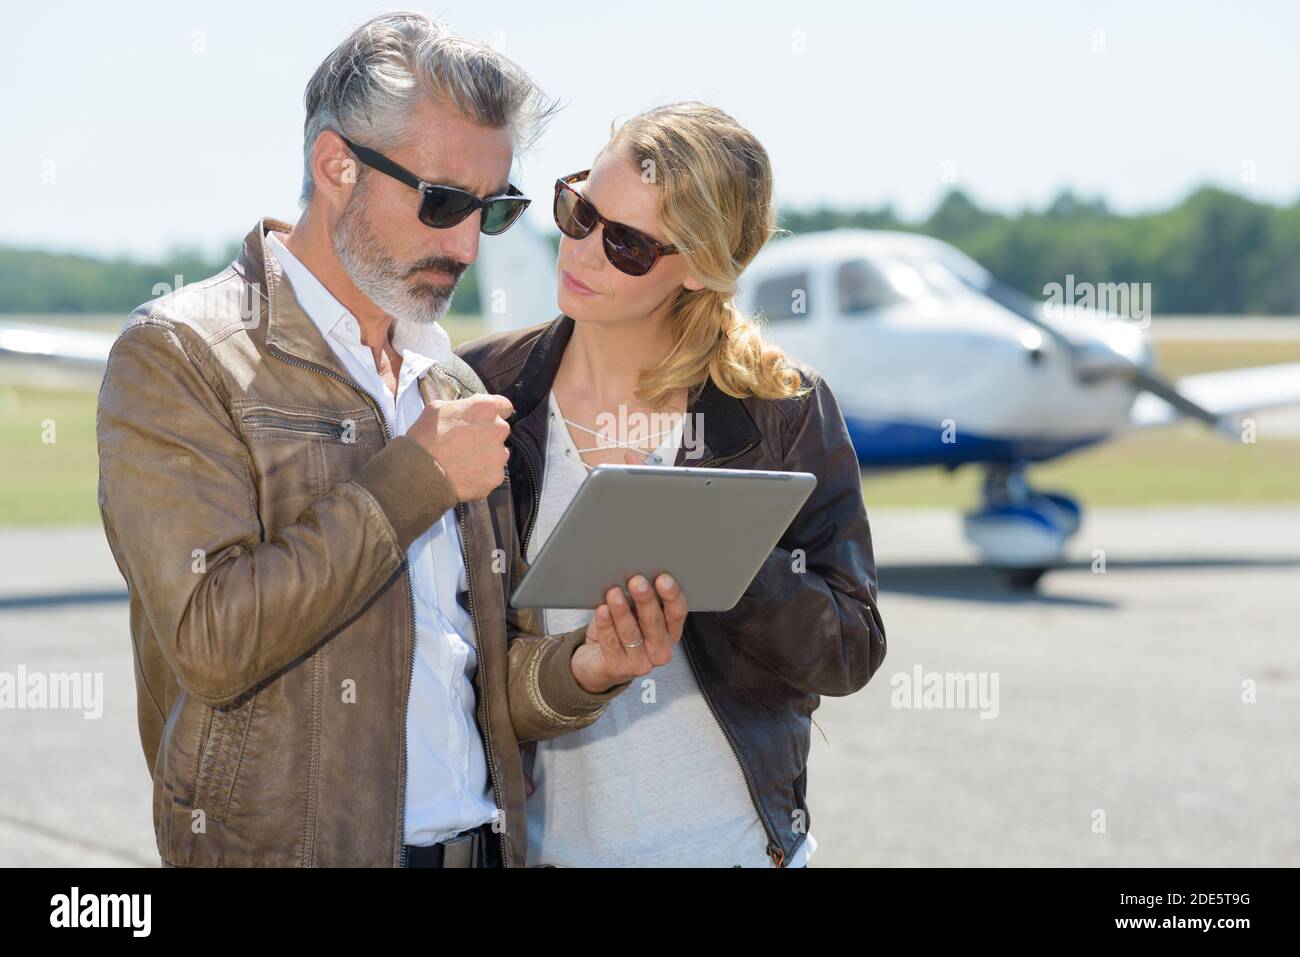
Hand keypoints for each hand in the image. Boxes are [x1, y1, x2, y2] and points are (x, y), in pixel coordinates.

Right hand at [407, 393, 512, 501]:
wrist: (421, 472)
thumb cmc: (426, 438)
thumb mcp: (437, 408)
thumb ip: (460, 406)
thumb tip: (465, 410)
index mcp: (485, 408)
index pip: (504, 406)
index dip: (494, 412)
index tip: (485, 419)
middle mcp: (498, 429)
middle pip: (499, 430)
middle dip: (486, 435)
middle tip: (465, 444)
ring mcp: (499, 454)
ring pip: (497, 453)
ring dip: (485, 456)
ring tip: (463, 461)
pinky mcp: (496, 476)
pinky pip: (492, 473)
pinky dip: (482, 475)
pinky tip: (465, 475)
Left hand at [570, 573, 687, 693]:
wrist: (597, 664)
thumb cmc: (620, 634)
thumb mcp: (634, 616)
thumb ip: (639, 601)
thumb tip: (635, 577)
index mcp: (670, 633)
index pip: (677, 613)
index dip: (672, 596)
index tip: (663, 579)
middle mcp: (659, 650)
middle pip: (654, 622)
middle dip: (645, 600)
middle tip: (637, 582)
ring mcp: (639, 663)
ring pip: (631, 632)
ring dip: (622, 611)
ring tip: (615, 593)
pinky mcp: (617, 667)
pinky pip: (610, 642)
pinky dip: (605, 624)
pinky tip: (602, 611)